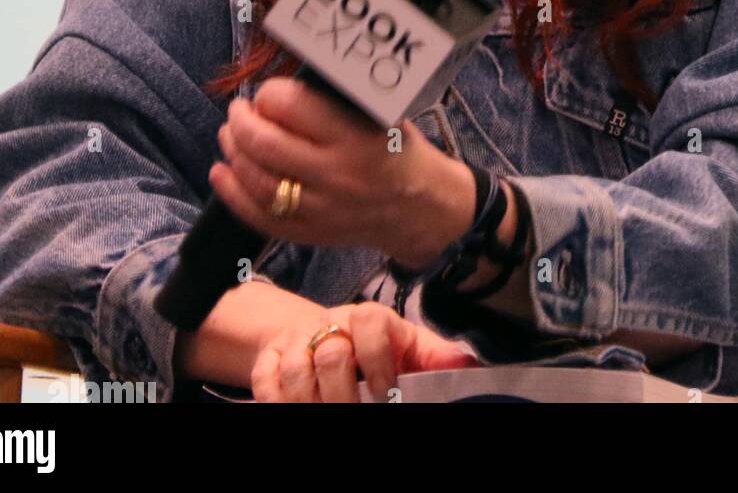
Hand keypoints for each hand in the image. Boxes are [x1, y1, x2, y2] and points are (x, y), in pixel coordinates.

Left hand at [210, 76, 467, 260]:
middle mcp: (336, 173)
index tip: (266, 93)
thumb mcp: (380, 114)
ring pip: (257, 180)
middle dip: (241, 121)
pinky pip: (260, 216)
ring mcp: (321, 208)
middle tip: (239, 111)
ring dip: (234, 152)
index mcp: (354, 136)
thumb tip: (284, 87)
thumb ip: (334, 102)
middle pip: (265, 144)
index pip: (290, 105)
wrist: (421, 208)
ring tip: (229, 135)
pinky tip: (220, 172)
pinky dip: (232, 194)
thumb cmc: (398, 151)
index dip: (268, 94)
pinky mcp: (311, 233)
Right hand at [251, 300, 480, 402]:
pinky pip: (265, 380)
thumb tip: (472, 365)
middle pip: (331, 355)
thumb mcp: (409, 346)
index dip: (378, 362)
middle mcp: (330, 324)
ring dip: (309, 404)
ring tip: (323, 420)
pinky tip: (292, 413)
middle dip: (343, 396)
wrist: (321, 334)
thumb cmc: (375, 346)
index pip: (371, 325)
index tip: (385, 396)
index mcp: (369, 318)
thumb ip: (436, 356)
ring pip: (296, 369)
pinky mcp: (269, 358)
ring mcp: (297, 341)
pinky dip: (276, 402)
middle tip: (353, 417)